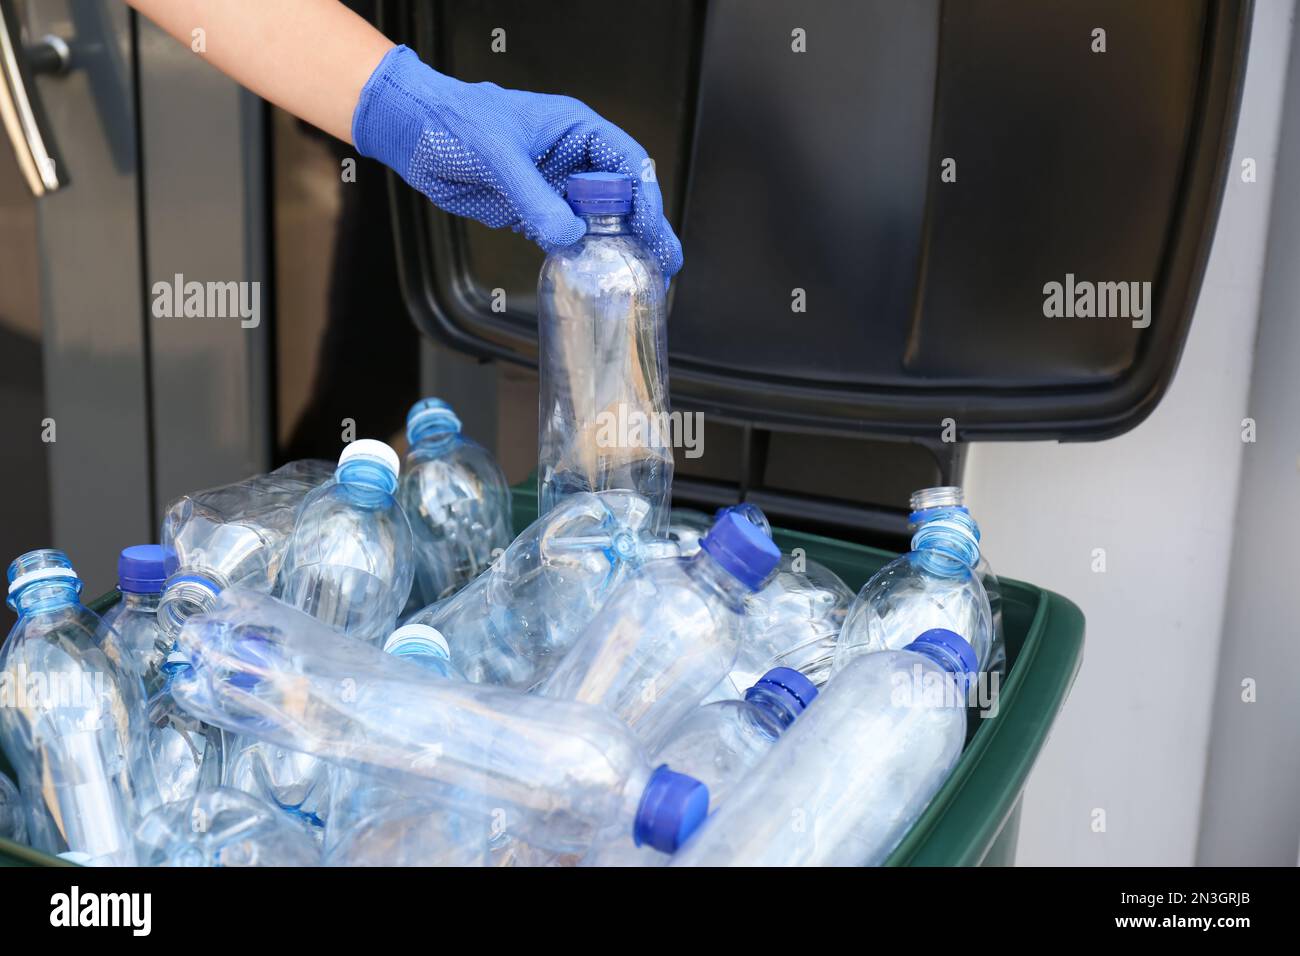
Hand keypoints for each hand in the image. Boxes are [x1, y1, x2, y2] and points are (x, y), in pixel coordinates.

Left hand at [353, 46, 682, 278]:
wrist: (413, 133)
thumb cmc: (455, 121)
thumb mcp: (499, 157)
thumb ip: (535, 200)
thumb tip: (570, 238)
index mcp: (576, 130)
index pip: (627, 163)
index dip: (645, 197)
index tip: (652, 229)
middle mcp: (572, 159)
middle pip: (622, 196)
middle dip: (644, 229)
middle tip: (662, 264)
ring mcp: (554, 187)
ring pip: (598, 221)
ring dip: (616, 248)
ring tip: (638, 277)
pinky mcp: (534, 211)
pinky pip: (567, 236)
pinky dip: (581, 256)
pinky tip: (594, 274)